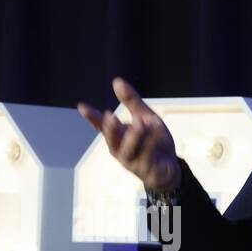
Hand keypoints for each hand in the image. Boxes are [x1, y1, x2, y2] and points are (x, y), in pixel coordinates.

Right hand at [77, 77, 181, 193]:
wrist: (169, 167)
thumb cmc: (153, 142)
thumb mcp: (144, 117)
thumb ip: (131, 101)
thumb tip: (117, 81)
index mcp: (117, 136)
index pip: (101, 126)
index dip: (92, 117)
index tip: (82, 106)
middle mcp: (119, 150)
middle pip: (111, 140)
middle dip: (110, 129)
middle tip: (110, 116)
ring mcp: (131, 161)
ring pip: (128, 149)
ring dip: (134, 136)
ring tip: (141, 123)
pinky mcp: (144, 169)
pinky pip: (147, 154)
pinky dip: (152, 142)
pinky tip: (158, 130)